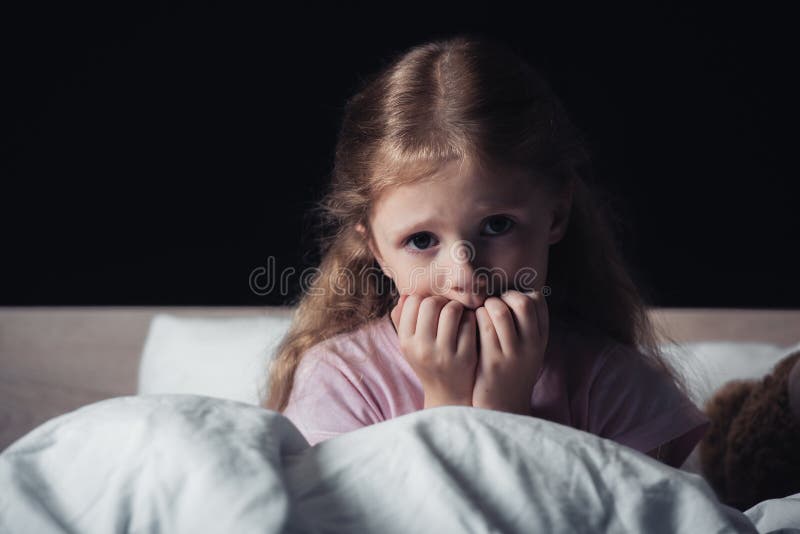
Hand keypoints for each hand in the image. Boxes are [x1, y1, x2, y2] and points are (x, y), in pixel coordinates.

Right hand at [391, 294, 477, 407]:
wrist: (448, 394)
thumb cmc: (428, 362)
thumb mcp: (410, 345)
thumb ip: (402, 320)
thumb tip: (406, 295)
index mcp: (406, 342)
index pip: (412, 302)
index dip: (424, 298)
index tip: (431, 306)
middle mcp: (422, 348)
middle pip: (431, 303)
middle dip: (442, 301)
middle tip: (447, 308)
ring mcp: (445, 354)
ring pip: (452, 310)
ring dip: (457, 307)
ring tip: (458, 314)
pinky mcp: (466, 357)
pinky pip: (469, 323)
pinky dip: (471, 318)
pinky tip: (469, 324)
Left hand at [472, 289, 548, 414]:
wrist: (502, 409)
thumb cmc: (509, 373)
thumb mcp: (526, 350)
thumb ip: (524, 326)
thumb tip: (514, 293)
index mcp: (541, 339)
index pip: (537, 301)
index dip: (518, 294)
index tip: (506, 302)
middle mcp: (531, 345)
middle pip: (522, 302)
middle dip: (503, 296)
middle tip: (491, 305)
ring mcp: (512, 353)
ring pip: (499, 310)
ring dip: (485, 305)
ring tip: (480, 313)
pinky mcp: (492, 361)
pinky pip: (483, 326)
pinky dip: (474, 318)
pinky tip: (470, 324)